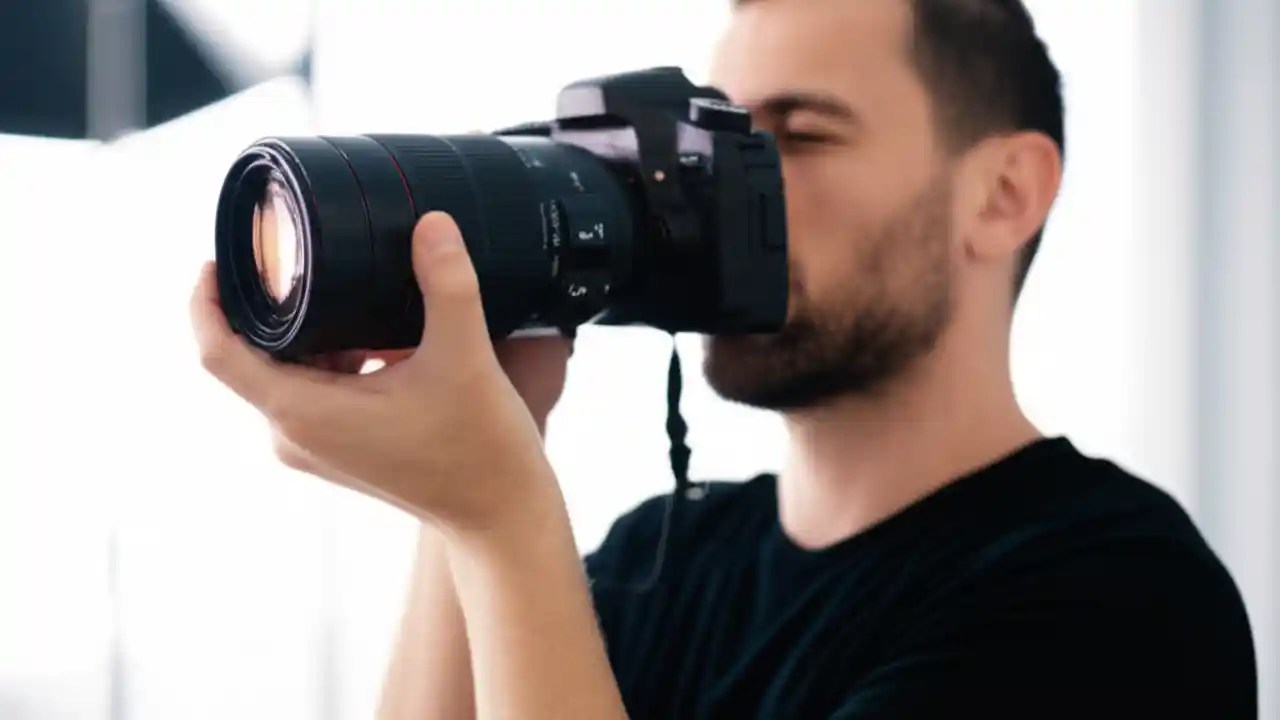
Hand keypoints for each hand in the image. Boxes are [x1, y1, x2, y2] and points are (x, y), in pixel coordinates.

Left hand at [191, 212, 562, 532]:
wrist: (501, 515)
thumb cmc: (480, 449)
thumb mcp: (465, 359)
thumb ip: (448, 286)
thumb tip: (432, 223)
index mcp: (304, 414)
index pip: (217, 353)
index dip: (205, 303)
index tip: (217, 262)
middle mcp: (295, 436)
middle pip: (250, 358)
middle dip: (267, 307)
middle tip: (297, 256)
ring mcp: (314, 448)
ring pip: (284, 374)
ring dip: (305, 333)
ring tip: (340, 288)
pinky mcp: (338, 451)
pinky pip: (310, 392)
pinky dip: (328, 358)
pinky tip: (370, 337)